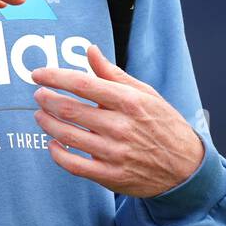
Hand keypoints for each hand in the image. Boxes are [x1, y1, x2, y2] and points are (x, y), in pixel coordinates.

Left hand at [31, 44, 205, 196]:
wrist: (188, 168)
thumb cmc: (162, 125)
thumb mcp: (145, 94)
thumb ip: (113, 73)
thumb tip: (90, 50)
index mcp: (129, 101)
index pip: (82, 84)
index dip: (54, 77)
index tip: (37, 74)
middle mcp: (121, 126)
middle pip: (69, 109)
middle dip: (46, 99)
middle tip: (38, 95)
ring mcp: (115, 152)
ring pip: (66, 135)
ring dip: (46, 123)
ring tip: (40, 115)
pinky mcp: (111, 176)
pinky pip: (73, 165)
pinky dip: (57, 153)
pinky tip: (52, 143)